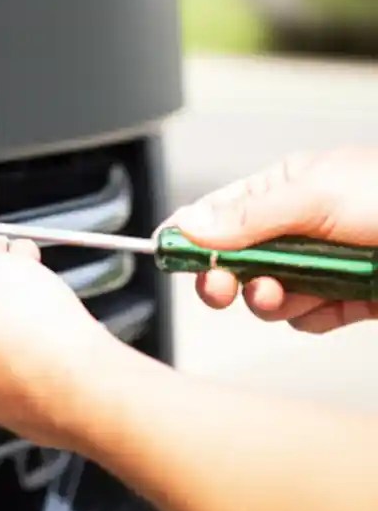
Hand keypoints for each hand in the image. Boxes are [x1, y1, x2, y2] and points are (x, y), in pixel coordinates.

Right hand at [172, 148, 377, 333]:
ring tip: (298, 291)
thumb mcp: (316, 195)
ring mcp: (317, 265)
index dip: (189, 235)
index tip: (167, 253)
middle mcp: (295, 229)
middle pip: (234, 263)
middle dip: (226, 278)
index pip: (218, 214)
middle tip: (221, 285)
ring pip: (267, 296)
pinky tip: (338, 300)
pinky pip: (306, 319)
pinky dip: (316, 316)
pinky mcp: (343, 298)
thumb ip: (248, 215)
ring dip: (276, 301)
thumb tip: (188, 222)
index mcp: (283, 191)